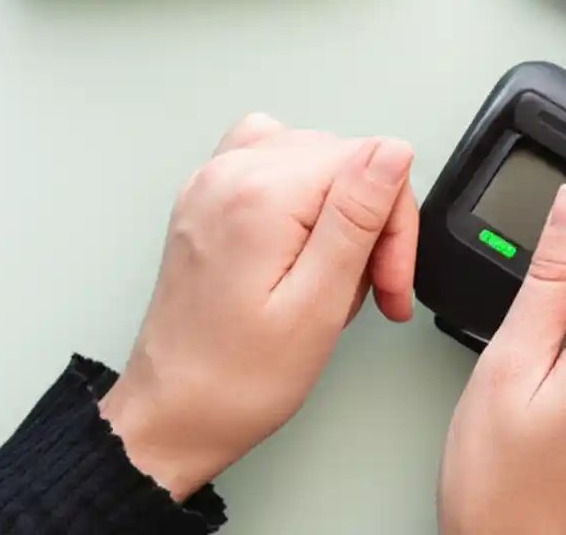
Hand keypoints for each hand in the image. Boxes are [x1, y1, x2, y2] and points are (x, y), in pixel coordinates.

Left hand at [98, 113, 419, 500]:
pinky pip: (275, 164)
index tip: (387, 283)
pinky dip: (302, 198)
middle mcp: (231, 174)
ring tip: (333, 273)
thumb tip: (393, 151)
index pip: (372, 162)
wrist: (171, 414)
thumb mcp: (320, 303)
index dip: (395, 225)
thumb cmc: (238, 379)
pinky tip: (302, 241)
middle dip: (373, 223)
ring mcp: (212, 182)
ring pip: (317, 160)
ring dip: (340, 211)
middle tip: (371, 291)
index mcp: (262, 195)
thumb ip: (358, 216)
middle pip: (345, 159)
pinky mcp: (208, 199)